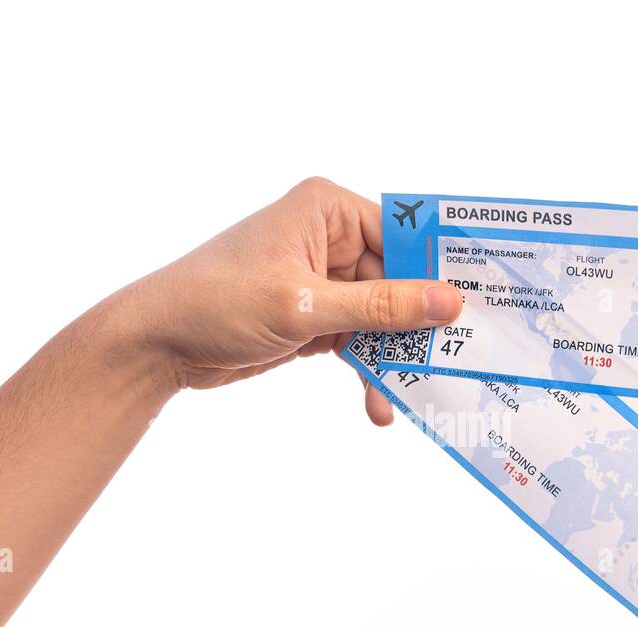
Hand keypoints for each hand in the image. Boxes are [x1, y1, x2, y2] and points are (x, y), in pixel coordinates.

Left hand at [125, 177, 461, 424]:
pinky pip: (359, 342)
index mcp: (327, 210)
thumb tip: (449, 303)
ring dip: (395, 358)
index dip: (441, 269)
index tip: (480, 304)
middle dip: (420, 326)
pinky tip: (379, 404)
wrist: (157, 344)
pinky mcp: (314, 317)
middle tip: (454, 362)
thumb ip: (381, 307)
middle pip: (400, 281)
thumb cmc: (217, 302)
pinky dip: (369, 370)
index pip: (405, 233)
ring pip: (383, 318)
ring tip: (414, 392)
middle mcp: (329, 238)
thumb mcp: (306, 306)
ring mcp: (323, 281)